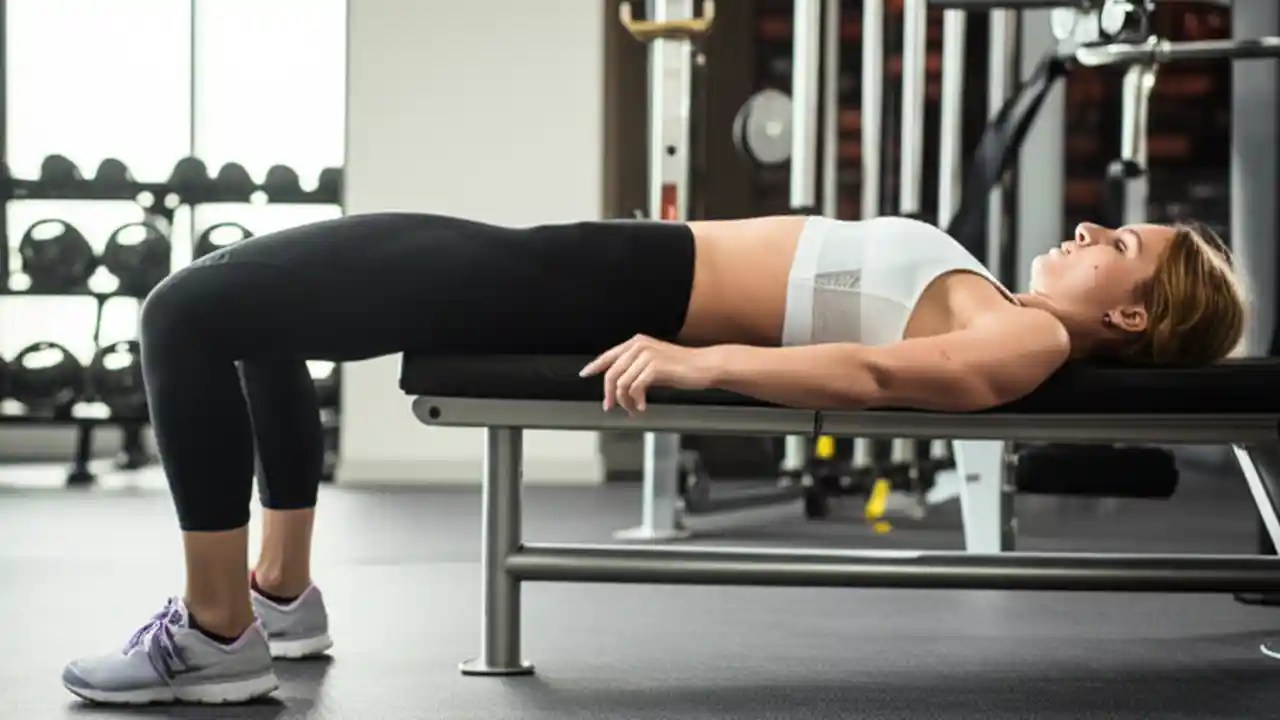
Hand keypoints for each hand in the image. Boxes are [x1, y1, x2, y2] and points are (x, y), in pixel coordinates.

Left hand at [579, 334, 715, 413]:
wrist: (704, 366)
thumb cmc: (682, 368)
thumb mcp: (654, 364)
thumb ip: (635, 369)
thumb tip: (618, 386)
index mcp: (636, 343)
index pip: (609, 355)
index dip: (595, 366)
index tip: (585, 374)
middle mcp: (639, 345)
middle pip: (612, 373)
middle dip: (610, 394)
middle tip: (612, 408)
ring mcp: (646, 355)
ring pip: (621, 384)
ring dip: (625, 401)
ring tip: (633, 409)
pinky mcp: (655, 367)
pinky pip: (635, 388)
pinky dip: (636, 401)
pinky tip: (642, 408)